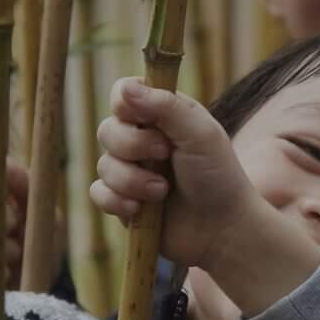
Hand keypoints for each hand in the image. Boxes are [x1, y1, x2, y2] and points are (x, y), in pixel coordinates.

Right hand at [90, 77, 262, 269]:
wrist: (221, 229)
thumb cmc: (218, 176)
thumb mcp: (200, 133)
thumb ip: (166, 106)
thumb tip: (125, 89)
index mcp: (161, 115)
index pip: (123, 93)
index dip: (125, 104)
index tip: (147, 119)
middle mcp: (141, 139)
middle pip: (107, 130)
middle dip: (133, 146)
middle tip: (166, 155)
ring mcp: (130, 171)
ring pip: (103, 164)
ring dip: (132, 180)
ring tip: (162, 192)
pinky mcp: (122, 200)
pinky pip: (98, 193)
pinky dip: (116, 201)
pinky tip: (139, 209)